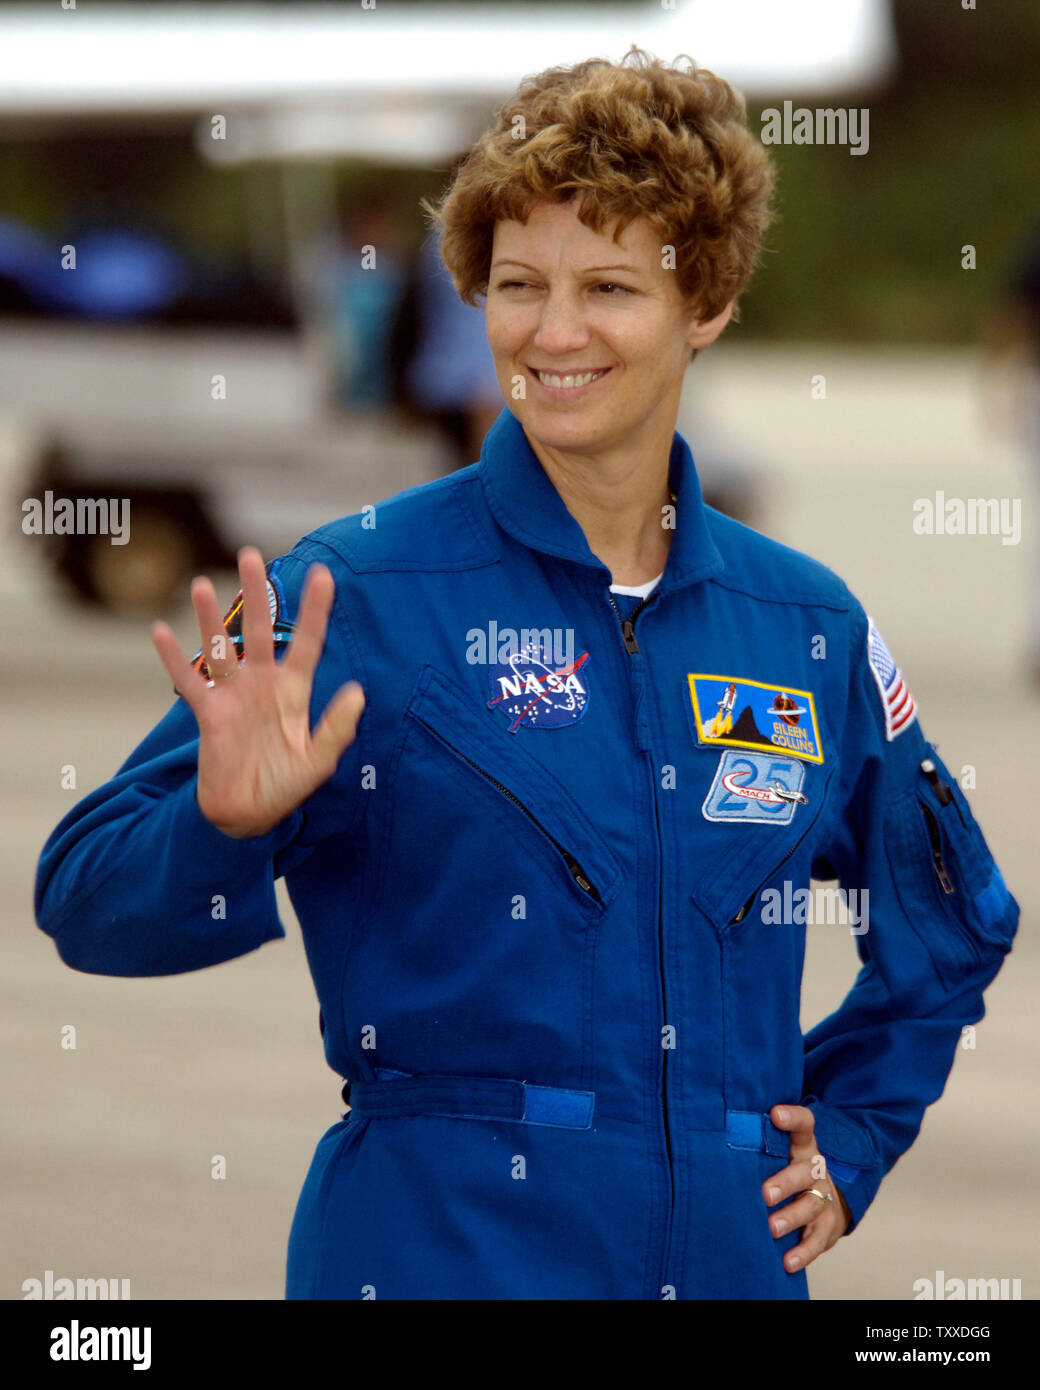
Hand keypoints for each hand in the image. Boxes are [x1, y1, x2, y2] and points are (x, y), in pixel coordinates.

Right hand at [151, 546, 365, 837]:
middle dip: (256, 594)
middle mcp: (263, 685)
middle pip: (258, 630)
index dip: (315, 611)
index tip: (323, 575)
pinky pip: (190, 681)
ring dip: (209, 618)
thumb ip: (337, 728)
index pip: (306, 643)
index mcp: (294, 692)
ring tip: (201, 583)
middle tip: (250, 555)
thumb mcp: (319, 761)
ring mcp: (233, 697)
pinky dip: (174, 658)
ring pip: (220, 648)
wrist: (249, 813)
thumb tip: (358, 693)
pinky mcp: (209, 715)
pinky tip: (160, 630)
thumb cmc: (286, 786)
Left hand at [762, 1103, 851, 1272]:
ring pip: (811, 1206)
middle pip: (805, 1172)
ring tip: (771, 1228)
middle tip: (765, 1194)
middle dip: (785, 1182)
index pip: (804, 1126)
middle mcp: (815, 1170)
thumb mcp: (779, 1153)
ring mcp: (824, 1198)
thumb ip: (757, 1146)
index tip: (775, 1113)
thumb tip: (710, 1135)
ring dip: (791, 1217)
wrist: (829, 1199)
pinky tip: (787, 1261)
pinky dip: (803, 1252)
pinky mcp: (828, 1226)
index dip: (793, 1118)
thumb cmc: (788, 1170)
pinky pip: (818, 1240)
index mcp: (802, 1147)